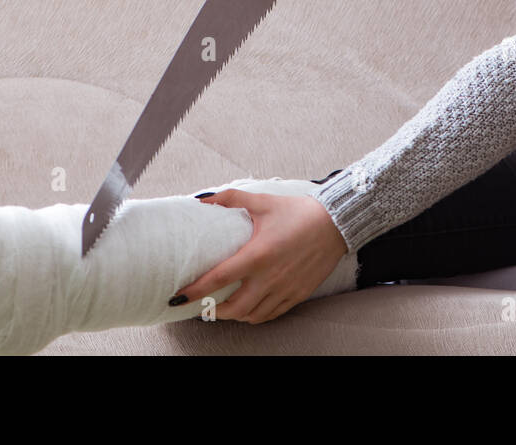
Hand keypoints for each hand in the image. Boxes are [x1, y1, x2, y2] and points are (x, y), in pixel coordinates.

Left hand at [172, 188, 348, 323]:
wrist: (336, 223)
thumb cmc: (298, 212)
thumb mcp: (262, 202)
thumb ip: (230, 199)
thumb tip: (203, 199)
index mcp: (258, 255)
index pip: (219, 279)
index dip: (195, 290)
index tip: (178, 296)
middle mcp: (269, 277)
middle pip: (233, 308)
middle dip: (212, 310)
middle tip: (201, 304)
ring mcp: (284, 289)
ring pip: (252, 316)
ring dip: (233, 315)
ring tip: (223, 308)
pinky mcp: (297, 295)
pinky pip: (271, 314)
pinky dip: (256, 316)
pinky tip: (249, 309)